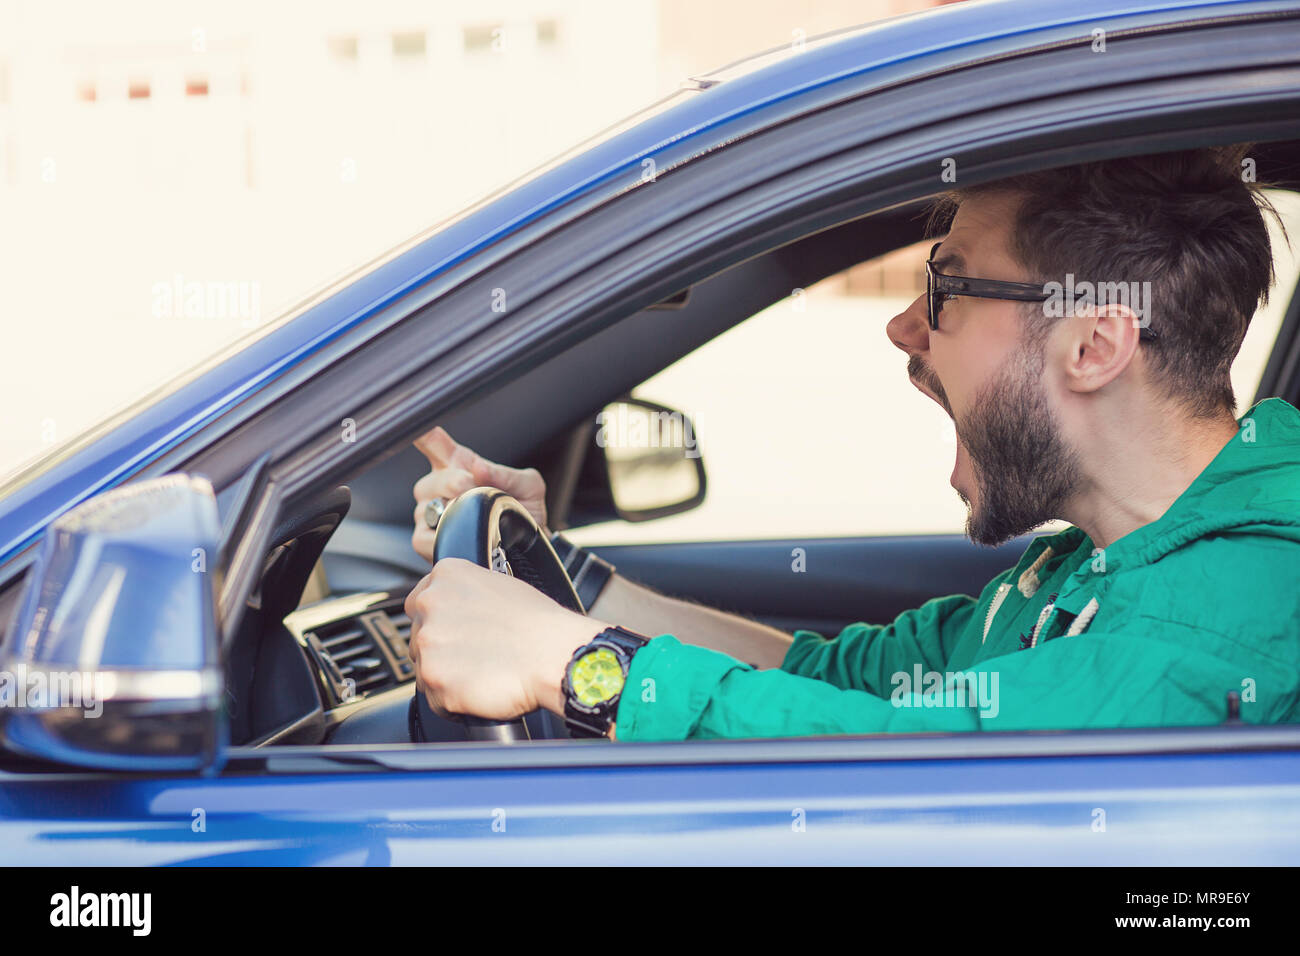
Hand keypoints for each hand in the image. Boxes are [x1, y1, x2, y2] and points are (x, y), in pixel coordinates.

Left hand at [405, 558, 604, 721]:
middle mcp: (430, 604)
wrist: (555, 655)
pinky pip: (435, 699)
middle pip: (416, 638)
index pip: (417, 603)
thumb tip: (455, 607)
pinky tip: (480, 689)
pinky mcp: (434, 679)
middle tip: (474, 656)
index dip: (436, 622)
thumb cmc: (539, 624)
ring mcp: (429, 643)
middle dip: (441, 651)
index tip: (453, 633)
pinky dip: (454, 702)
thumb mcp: (499, 584)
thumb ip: (464, 592)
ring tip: (482, 672)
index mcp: (446, 576)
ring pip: (423, 669)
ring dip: (447, 677)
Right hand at [411, 426, 548, 561]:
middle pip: (431, 480)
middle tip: (473, 490)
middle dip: (451, 484)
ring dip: (450, 512)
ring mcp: (431, 513)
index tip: (416, 429)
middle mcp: (440, 487)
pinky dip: (440, 536)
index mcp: (461, 465)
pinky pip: (421, 537)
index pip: (433, 443)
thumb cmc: (524, 512)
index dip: (422, 435)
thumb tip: (479, 468)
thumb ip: (506, 475)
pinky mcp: (427, 540)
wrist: (528, 549)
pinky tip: (458, 534)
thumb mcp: (528, 487)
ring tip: (472, 518)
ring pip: (425, 508)